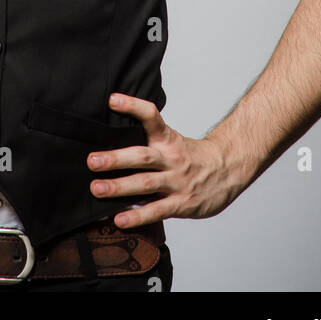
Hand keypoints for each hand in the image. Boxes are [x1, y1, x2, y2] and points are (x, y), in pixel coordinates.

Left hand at [87, 93, 244, 226]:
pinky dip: (138, 215)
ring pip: (146, 183)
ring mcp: (176, 181)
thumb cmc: (193, 157)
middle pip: (142, 156)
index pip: (151, 117)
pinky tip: (120, 219)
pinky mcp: (181, 203)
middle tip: (92, 161)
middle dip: (115, 159)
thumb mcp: (172, 141)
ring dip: (120, 187)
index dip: (133, 106)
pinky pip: (157, 210)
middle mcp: (171, 158)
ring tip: (98, 188)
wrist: (228, 170)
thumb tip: (112, 141)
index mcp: (168, 139)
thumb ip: (148, 142)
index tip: (113, 100)